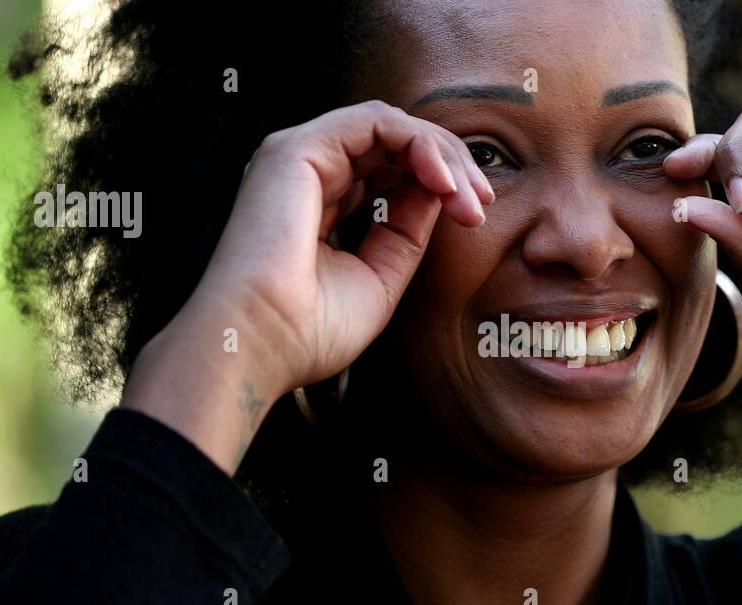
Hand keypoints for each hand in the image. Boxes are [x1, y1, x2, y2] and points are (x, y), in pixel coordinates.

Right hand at [198, 99, 493, 395]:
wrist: (261, 345)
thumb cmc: (308, 330)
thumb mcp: (379, 278)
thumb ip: (407, 232)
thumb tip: (439, 193)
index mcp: (320, 203)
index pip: (390, 169)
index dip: (440, 183)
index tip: (475, 216)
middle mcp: (307, 174)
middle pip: (395, 143)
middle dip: (450, 166)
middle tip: (480, 203)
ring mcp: (299, 157)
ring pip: (390, 126)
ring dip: (440, 155)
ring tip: (467, 196)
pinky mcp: (297, 149)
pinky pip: (375, 122)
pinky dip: (418, 143)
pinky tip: (442, 180)